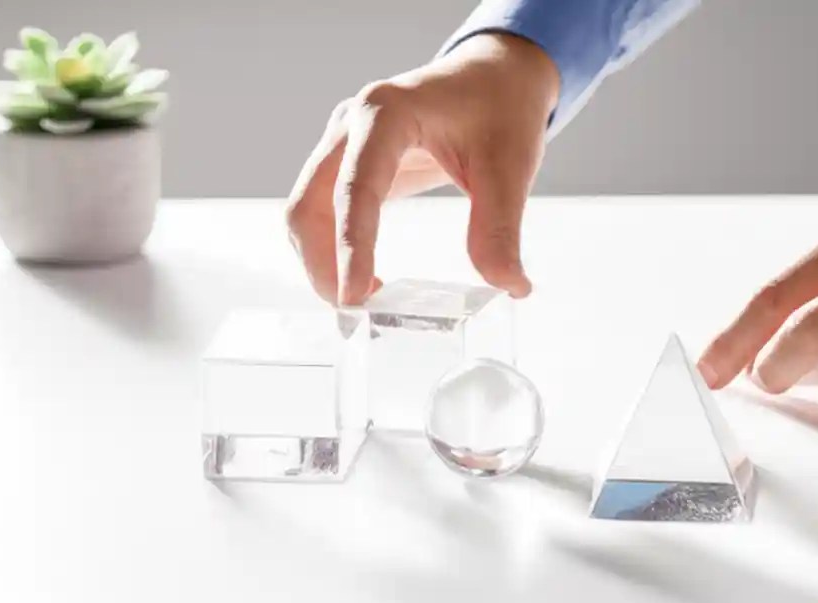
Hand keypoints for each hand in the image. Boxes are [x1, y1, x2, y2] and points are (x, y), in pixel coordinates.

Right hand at [285, 34, 558, 305]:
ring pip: (307, 209)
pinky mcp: (352, 162)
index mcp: (386, 112)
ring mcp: (345, 141)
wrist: (497, 75)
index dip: (352, 246)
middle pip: (310, 202)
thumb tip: (508, 285)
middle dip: (322, 262)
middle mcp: (353, 123)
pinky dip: (333, 248)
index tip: (355, 296)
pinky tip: (362, 279)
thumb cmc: (500, 105)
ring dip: (321, 260)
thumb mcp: (510, 167)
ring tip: (359, 302)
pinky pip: (324, 210)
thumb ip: (501, 227)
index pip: (356, 188)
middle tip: (353, 313)